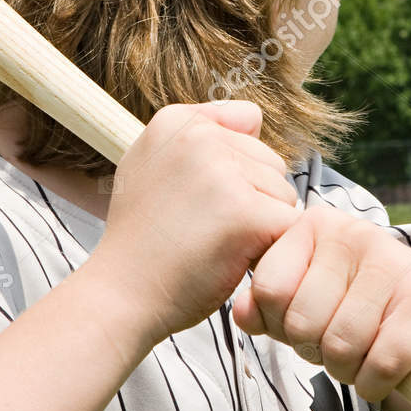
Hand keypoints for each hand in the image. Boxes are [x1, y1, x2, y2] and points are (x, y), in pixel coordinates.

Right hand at [91, 101, 299, 342]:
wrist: (121, 295)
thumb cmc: (143, 240)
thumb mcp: (150, 165)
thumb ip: (198, 134)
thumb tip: (256, 116)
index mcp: (176, 122)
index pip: (247, 125)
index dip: (236, 168)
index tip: (200, 198)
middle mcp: (200, 138)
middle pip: (270, 163)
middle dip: (252, 198)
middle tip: (205, 229)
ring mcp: (224, 174)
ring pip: (283, 195)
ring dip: (262, 226)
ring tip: (215, 244)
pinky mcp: (248, 213)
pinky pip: (289, 225)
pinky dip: (270, 249)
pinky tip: (233, 260)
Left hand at [232, 206, 410, 403]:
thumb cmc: (362, 308)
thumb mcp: (307, 301)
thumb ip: (266, 306)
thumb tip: (241, 312)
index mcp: (314, 226)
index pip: (268, 289)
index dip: (278, 324)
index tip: (302, 325)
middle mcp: (352, 233)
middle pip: (301, 323)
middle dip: (315, 352)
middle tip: (338, 344)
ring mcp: (393, 262)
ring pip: (340, 346)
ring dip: (348, 371)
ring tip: (363, 355)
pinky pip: (382, 362)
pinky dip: (377, 383)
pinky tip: (386, 372)